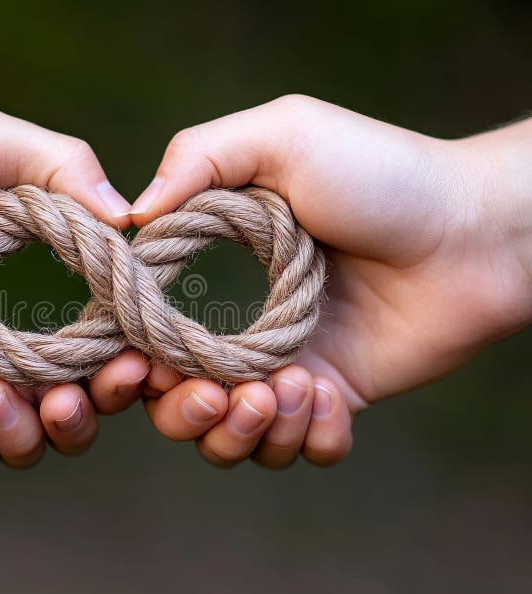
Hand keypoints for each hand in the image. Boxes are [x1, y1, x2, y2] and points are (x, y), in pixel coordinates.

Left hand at [0, 98, 151, 470]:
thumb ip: (61, 163)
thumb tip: (127, 215)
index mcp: (49, 269)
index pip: (116, 323)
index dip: (140, 351)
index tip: (146, 359)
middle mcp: (24, 323)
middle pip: (92, 393)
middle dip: (98, 405)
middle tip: (75, 393)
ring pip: (41, 435)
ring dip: (31, 430)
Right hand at [124, 94, 531, 467]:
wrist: (472, 228)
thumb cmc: (379, 173)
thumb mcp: (283, 136)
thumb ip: (198, 159)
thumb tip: (131, 215)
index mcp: (211, 273)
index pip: (145, 335)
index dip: (127, 362)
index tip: (139, 363)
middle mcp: (240, 328)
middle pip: (176, 407)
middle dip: (185, 415)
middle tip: (217, 395)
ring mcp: (287, 367)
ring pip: (233, 441)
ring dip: (247, 432)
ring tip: (288, 388)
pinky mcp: (334, 397)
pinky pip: (299, 450)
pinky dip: (304, 437)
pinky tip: (326, 395)